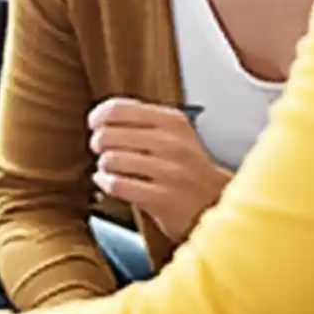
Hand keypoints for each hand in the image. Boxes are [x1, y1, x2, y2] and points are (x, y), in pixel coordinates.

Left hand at [89, 98, 232, 241]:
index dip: (98, 117)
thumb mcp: (174, 134)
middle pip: (107, 135)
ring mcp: (169, 171)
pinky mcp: (163, 199)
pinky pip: (116, 185)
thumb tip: (100, 115)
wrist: (218, 204)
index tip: (95, 125)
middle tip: (104, 151)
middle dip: (98, 145)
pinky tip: (111, 183)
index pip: (117, 109)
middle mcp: (172, 143)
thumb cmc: (187, 167)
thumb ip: (141, 120)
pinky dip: (106, 183)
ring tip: (113, 170)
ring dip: (104, 167)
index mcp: (172, 121)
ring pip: (109, 160)